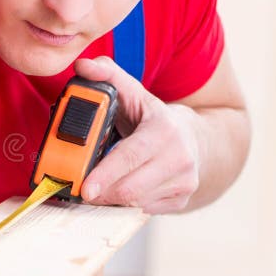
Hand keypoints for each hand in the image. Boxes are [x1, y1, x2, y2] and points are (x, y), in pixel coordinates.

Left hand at [73, 56, 202, 213]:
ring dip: (110, 199)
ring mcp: (185, 181)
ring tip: (97, 188)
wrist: (196, 139)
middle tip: (79, 189)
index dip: (105, 174)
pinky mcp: (182, 199)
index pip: (130, 157)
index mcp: (165, 130)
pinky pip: (143, 210)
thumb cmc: (154, 118)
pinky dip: (124, 205)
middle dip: (100, 191)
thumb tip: (83, 66)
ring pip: (135, 202)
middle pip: (130, 187)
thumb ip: (107, 76)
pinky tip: (116, 193)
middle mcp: (180, 158)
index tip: (84, 188)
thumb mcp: (133, 93)